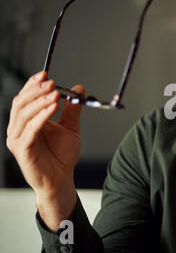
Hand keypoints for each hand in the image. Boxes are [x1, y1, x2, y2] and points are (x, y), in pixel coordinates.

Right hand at [6, 71, 84, 229]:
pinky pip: (31, 129)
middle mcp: (18, 128)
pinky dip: (42, 116)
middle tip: (51, 82)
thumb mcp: (70, 127)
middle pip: (21, 103)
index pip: (25, 97)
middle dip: (36, 90)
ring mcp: (18, 139)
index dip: (32, 84)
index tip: (45, 74)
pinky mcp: (22, 149)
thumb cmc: (61, 156)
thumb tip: (79, 89)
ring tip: (54, 93)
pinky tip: (53, 108)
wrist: (61, 178)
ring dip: (40, 101)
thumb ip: (72, 109)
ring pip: (24, 114)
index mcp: (27, 121)